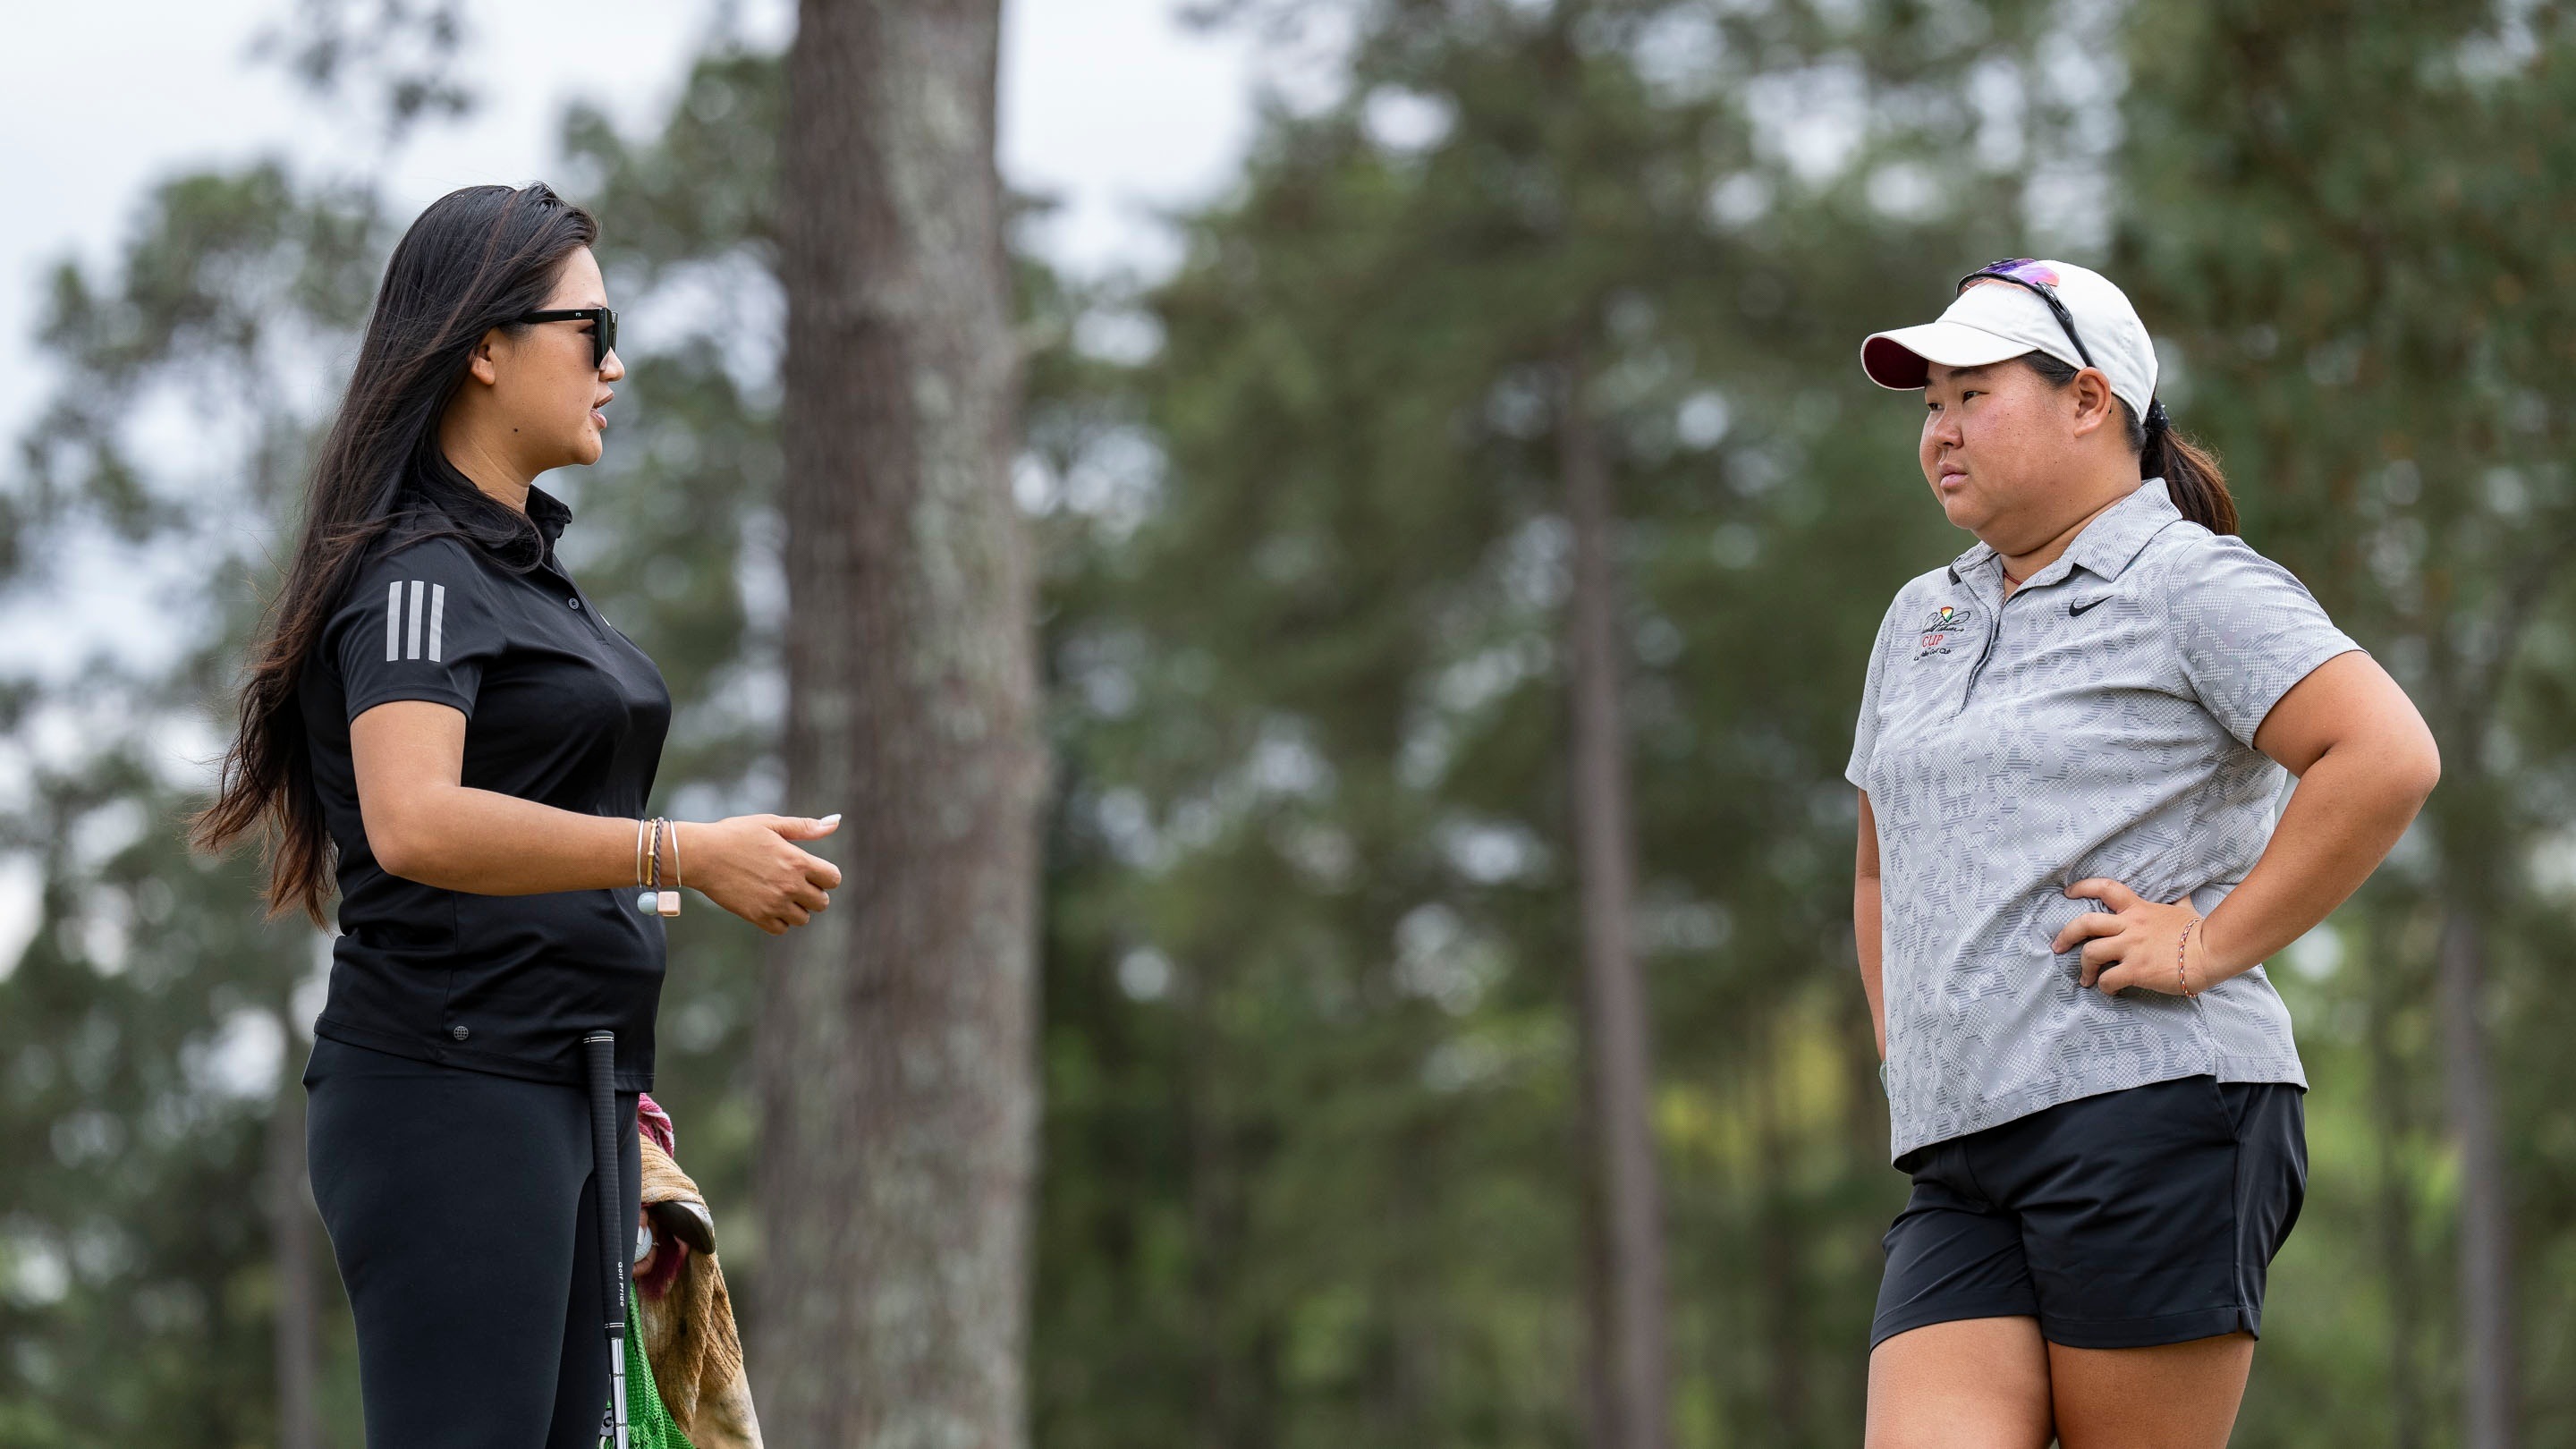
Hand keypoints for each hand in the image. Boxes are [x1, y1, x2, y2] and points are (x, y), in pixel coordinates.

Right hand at [678, 814, 842, 934]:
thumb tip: (835, 822)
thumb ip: (805, 827)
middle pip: (822, 902)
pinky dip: (779, 921)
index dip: (826, 876)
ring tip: (780, 894)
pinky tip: (768, 905)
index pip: (833, 879)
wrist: (701, 855)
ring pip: (803, 918)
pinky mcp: (757, 916)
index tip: (813, 872)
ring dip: (797, 909)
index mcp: (797, 861)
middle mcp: (790, 885)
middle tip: (795, 884)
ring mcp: (774, 903)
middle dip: (813, 894)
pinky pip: (781, 928)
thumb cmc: (735, 835)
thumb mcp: (771, 824)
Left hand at [2052, 878, 2206, 997]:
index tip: (2068, 892)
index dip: (2083, 887)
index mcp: (2139, 909)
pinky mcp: (2136, 970)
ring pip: (2091, 953)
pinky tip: (2109, 990)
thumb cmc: (2200, 932)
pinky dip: (2104, 987)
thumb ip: (2177, 903)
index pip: (2106, 889)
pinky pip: (2108, 979)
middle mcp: (2130, 926)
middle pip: (2085, 923)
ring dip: (2083, 967)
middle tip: (2058, 946)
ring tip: (2086, 978)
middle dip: (2066, 934)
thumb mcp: (2184, 911)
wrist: (2212, 951)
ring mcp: (2132, 948)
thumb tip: (2183, 895)